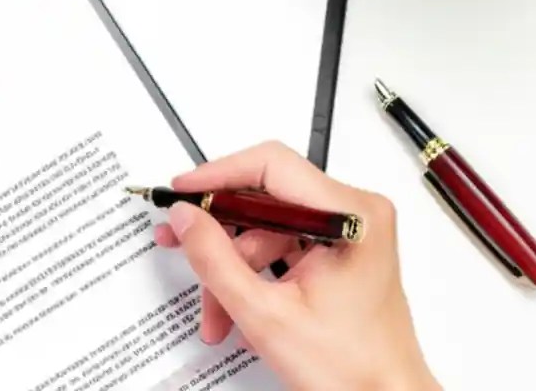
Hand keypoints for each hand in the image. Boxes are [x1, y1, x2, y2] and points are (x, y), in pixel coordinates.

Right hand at [153, 142, 439, 390]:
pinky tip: (241, 310)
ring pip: (266, 230)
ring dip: (234, 269)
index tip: (184, 190)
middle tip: (181, 237)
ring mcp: (347, 232)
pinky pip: (282, 248)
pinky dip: (255, 277)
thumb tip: (186, 218)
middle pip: (265, 200)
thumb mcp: (266, 313)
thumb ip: (215, 259)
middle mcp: (354, 213)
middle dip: (220, 233)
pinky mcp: (338, 251)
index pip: (271, 166)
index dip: (218, 174)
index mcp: (351, 215)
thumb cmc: (354, 368)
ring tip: (217, 311)